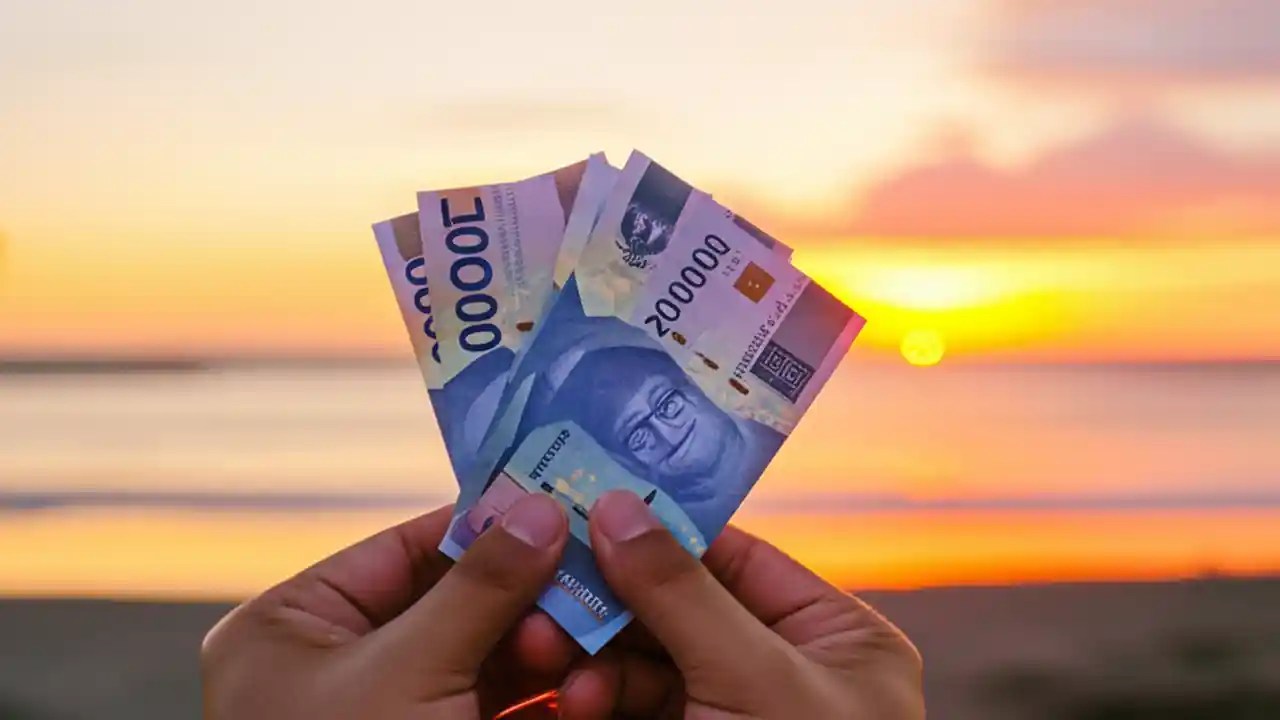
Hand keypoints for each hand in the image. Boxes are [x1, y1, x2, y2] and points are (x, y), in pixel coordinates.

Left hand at [201, 495, 575, 718]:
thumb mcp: (409, 674)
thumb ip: (477, 587)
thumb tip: (537, 508)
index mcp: (291, 627)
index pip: (401, 549)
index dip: (481, 525)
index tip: (553, 505)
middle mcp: (333, 663)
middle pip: (447, 599)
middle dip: (520, 595)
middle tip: (583, 578)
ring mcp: (384, 713)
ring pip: (477, 654)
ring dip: (536, 646)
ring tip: (585, 634)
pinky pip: (489, 706)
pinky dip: (536, 696)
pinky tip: (580, 684)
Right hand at [556, 490, 923, 718]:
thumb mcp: (753, 682)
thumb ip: (685, 594)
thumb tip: (617, 506)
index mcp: (835, 637)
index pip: (735, 557)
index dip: (659, 529)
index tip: (583, 505)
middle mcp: (786, 669)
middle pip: (680, 607)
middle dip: (613, 606)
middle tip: (549, 598)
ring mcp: (734, 716)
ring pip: (647, 663)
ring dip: (596, 662)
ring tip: (558, 671)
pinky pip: (634, 711)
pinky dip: (599, 703)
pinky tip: (572, 706)